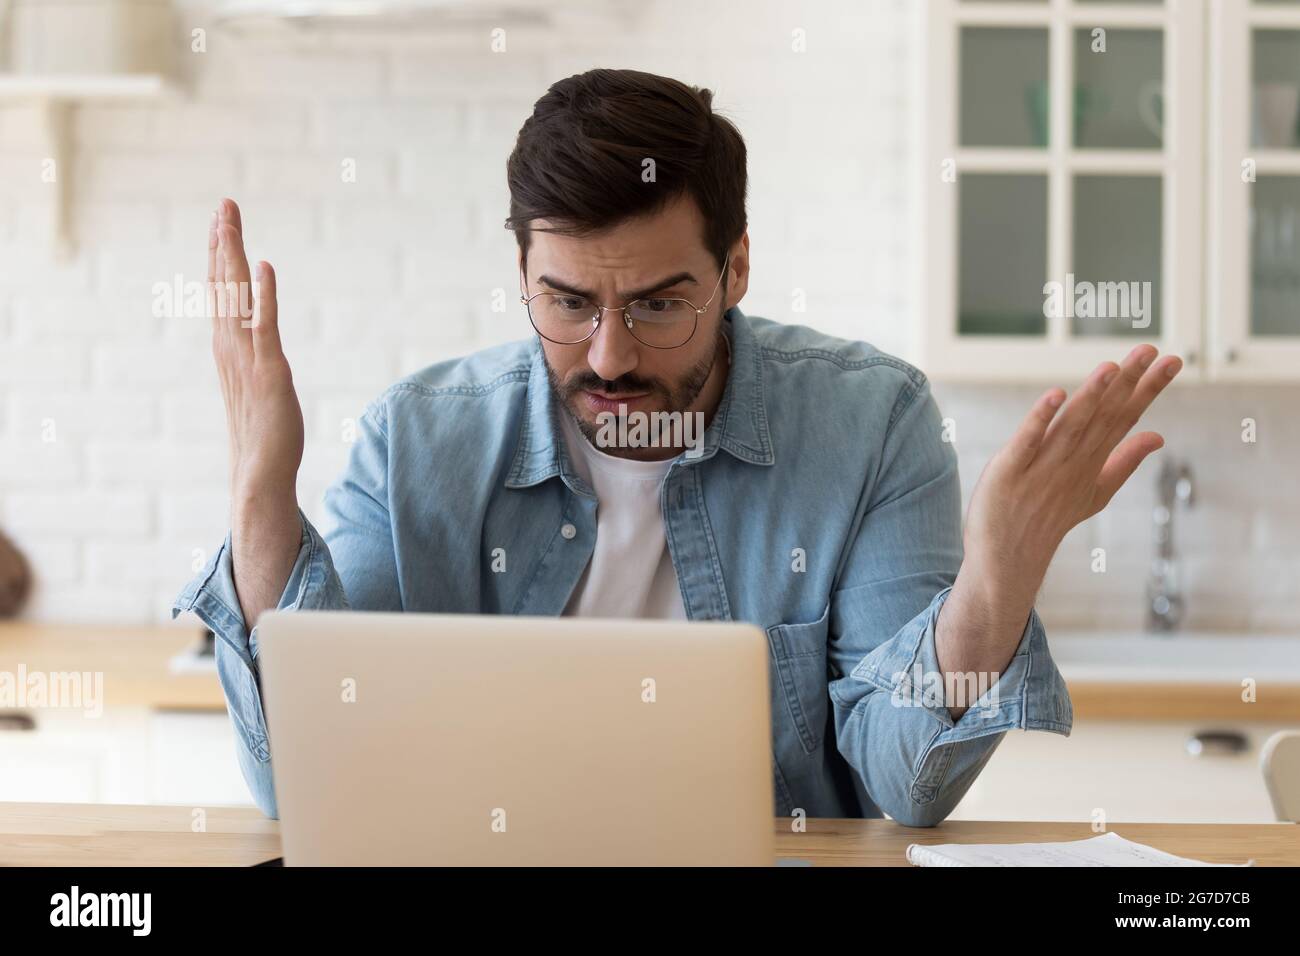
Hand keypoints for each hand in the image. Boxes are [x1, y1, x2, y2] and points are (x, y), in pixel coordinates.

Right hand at [210, 198, 303, 505]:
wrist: (260, 473)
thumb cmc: (263, 433)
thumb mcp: (257, 385)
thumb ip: (255, 359)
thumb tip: (259, 340)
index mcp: (227, 348)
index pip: (220, 292)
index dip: (220, 255)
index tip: (221, 221)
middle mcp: (231, 347)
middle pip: (222, 285)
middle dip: (223, 242)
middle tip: (224, 204)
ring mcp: (247, 358)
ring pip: (236, 297)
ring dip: (233, 257)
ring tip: (230, 220)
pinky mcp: (269, 371)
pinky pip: (265, 325)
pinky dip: (263, 294)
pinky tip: (263, 266)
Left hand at [962, 344, 1181, 613]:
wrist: (1008, 560)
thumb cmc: (1048, 520)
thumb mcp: (1094, 491)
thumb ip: (1125, 461)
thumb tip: (1159, 436)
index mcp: (1092, 462)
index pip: (1124, 418)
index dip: (1147, 389)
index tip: (1172, 359)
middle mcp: (1071, 462)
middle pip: (1102, 418)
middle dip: (1128, 384)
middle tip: (1152, 350)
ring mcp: (1041, 466)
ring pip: (1070, 426)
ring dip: (1090, 397)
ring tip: (1111, 368)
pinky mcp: (1009, 470)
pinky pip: (1026, 442)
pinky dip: (1040, 420)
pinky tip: (1056, 395)